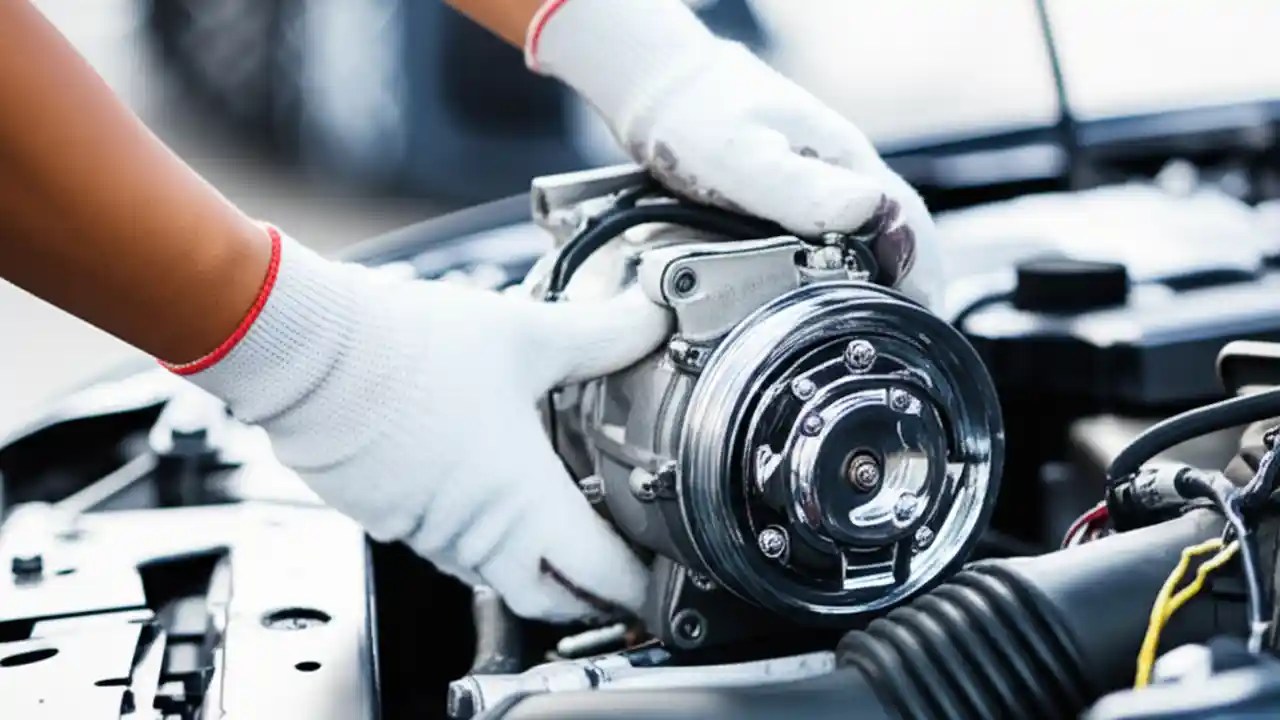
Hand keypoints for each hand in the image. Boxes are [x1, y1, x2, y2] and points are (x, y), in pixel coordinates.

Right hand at [178, 230, 671, 620]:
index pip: (598, 575)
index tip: (655, 580)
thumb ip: (599, 335)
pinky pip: (444, 547)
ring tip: (554, 525)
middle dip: (586, 592)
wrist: (312, 350)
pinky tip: (483, 491)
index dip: (635, 583)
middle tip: (611, 568)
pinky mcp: (388, 516)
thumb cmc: (406, 349)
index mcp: (522, 501)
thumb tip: (650, 322)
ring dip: (528, 560)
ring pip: (492, 573)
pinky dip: (477, 536)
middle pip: (546, 596)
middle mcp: (475, 533)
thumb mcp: (525, 334)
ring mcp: (426, 532)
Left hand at [527, 0, 940, 306]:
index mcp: (845, 162)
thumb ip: (800, 190)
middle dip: (908, 285)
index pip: (909, 225)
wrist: (660, 87)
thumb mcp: (745, 159)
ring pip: (865, 235)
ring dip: (875, 277)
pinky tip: (823, 291)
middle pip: (896, 234)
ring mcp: (817, 180)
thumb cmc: (696, 114)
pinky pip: (829, 233)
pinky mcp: (789, 191)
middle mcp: (840, 171)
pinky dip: (837, 266)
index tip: (918, 323)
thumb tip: (868, 215)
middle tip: (899, 337)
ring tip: (869, 326)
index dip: (921, 278)